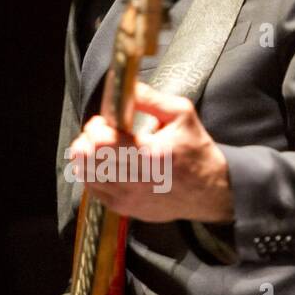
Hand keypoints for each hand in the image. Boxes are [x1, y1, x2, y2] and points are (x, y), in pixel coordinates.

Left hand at [67, 81, 234, 222]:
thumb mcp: (181, 114)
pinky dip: (93, 174)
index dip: (95, 127)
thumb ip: (150, 98)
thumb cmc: (196, 151)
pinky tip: (107, 165)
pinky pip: (93, 190)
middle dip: (86, 140)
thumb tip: (124, 86)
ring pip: (86, 175)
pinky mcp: (124, 208)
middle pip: (87, 159)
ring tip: (102, 149)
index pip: (100, 142)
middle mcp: (137, 180)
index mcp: (151, 154)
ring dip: (87, 158)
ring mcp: (128, 198)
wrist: (209, 191)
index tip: (105, 122)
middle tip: (100, 133)